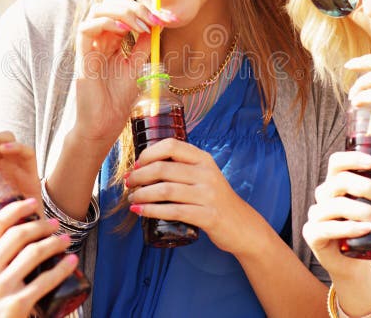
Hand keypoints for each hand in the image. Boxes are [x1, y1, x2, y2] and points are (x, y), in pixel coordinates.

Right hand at [0, 198, 77, 317]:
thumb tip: (12, 236)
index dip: (15, 209)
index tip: (31, 202)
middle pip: (17, 235)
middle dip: (40, 225)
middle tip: (55, 224)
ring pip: (33, 254)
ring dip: (54, 243)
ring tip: (66, 240)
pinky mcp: (15, 306)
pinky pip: (44, 281)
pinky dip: (62, 269)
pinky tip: (72, 262)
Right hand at [69, 0, 174, 155]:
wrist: (105, 122)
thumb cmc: (119, 99)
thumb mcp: (137, 66)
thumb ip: (143, 45)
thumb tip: (157, 24)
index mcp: (112, 40)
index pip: (124, 11)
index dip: (143, 8)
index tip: (165, 16)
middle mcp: (100, 39)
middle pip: (110, 5)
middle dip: (134, 5)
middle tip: (154, 17)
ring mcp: (90, 46)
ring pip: (98, 10)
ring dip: (122, 11)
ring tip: (141, 24)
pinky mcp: (81, 54)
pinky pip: (86, 28)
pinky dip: (105, 22)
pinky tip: (124, 30)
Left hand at [125, 138, 259, 254]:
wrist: (242, 225)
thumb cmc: (214, 199)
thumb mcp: (204, 176)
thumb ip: (183, 167)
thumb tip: (144, 165)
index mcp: (203, 159)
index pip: (171, 145)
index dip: (149, 154)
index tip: (136, 165)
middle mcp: (207, 173)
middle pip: (163, 168)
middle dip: (139, 176)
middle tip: (128, 184)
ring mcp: (208, 194)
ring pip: (165, 190)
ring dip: (142, 194)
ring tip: (132, 199)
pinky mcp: (208, 216)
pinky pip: (174, 211)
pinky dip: (152, 210)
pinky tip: (140, 211)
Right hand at [302, 151, 370, 279]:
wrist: (354, 263)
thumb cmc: (365, 230)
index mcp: (336, 183)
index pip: (337, 161)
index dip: (354, 158)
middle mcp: (323, 196)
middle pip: (339, 181)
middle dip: (367, 187)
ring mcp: (316, 214)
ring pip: (336, 205)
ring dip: (363, 210)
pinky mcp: (312, 233)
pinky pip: (328, 227)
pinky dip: (350, 227)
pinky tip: (367, 228)